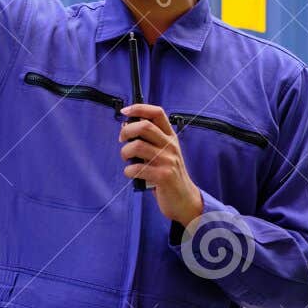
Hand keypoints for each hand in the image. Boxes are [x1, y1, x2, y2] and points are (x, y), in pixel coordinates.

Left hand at [119, 104, 202, 225]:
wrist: (185, 199)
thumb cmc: (169, 175)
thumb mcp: (164, 153)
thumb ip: (149, 140)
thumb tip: (126, 126)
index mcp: (171, 137)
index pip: (157, 113)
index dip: (139, 108)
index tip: (125, 111)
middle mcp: (170, 146)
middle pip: (144, 126)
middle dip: (126, 131)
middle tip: (122, 141)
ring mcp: (168, 161)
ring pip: (137, 146)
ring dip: (125, 153)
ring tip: (127, 160)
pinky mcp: (163, 176)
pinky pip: (136, 168)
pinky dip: (129, 171)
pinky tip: (132, 174)